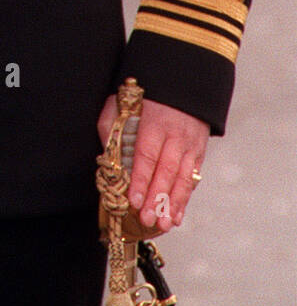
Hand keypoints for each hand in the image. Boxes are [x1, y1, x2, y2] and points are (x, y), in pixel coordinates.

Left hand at [97, 95, 208, 232]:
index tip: (134, 200)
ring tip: (165, 224)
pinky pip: (192, 177)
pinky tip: (177, 215)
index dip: (141, 179)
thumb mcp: (122, 102)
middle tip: (148, 219)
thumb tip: (105, 154)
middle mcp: (175, 135)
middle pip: (166, 170)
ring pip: (183, 177)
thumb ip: (112, 127)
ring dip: (173, 204)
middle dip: (157, 198)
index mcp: (155, 122)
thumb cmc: (146, 94)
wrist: (182, 81)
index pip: (147, 155)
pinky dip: (185, 198)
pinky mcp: (198, 151)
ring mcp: (190, 144)